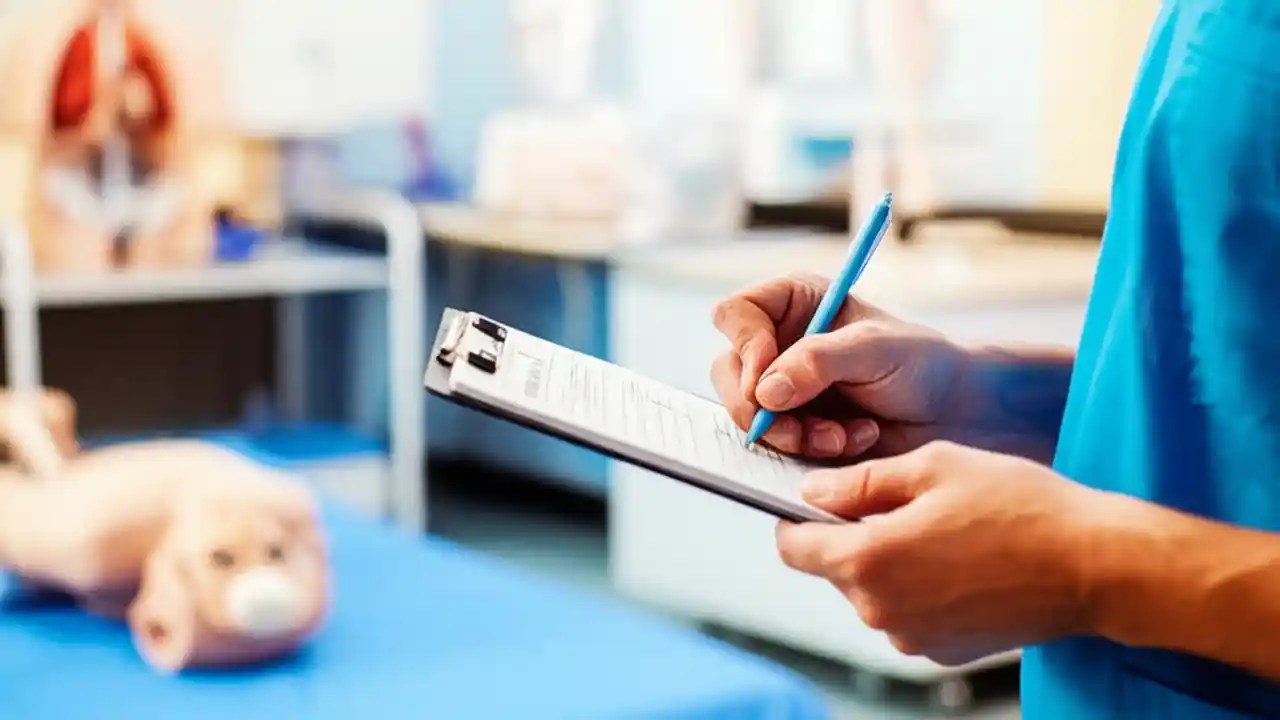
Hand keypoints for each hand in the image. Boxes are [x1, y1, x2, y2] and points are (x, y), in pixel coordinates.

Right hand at [711, 274, 971, 458]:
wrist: (953, 414)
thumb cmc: (921, 364)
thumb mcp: (873, 349)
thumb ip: (817, 362)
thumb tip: (764, 391)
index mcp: (793, 304)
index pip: (735, 316)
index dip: (745, 348)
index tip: (769, 381)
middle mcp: (778, 344)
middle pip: (728, 372)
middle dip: (762, 410)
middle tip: (798, 430)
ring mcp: (782, 390)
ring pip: (747, 417)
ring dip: (792, 435)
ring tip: (843, 437)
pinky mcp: (792, 429)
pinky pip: (773, 447)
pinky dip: (808, 452)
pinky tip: (850, 443)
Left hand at [775, 441, 1111, 664]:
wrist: (1093, 564)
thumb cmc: (1021, 507)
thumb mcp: (933, 467)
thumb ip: (860, 482)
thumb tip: (814, 490)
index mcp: (869, 560)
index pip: (793, 547)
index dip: (795, 518)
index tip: (814, 499)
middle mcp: (880, 610)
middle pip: (834, 568)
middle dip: (851, 534)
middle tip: (899, 501)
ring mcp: (911, 637)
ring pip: (872, 590)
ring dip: (888, 560)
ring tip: (941, 528)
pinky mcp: (942, 650)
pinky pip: (907, 611)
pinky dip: (918, 586)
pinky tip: (959, 558)